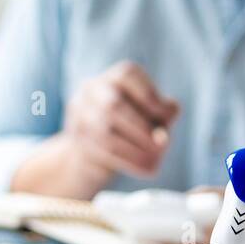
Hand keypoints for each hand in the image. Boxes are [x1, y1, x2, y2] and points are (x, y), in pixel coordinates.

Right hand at [13, 61, 179, 199]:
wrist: (98, 152)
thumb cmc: (136, 125)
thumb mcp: (155, 115)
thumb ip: (163, 118)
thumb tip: (162, 138)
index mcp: (115, 77)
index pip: (128, 74)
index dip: (150, 95)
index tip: (167, 115)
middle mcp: (92, 90)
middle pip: (113, 106)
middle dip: (142, 129)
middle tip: (162, 146)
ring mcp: (80, 115)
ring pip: (105, 133)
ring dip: (136, 150)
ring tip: (156, 162)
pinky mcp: (78, 141)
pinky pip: (103, 153)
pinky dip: (130, 162)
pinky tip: (146, 169)